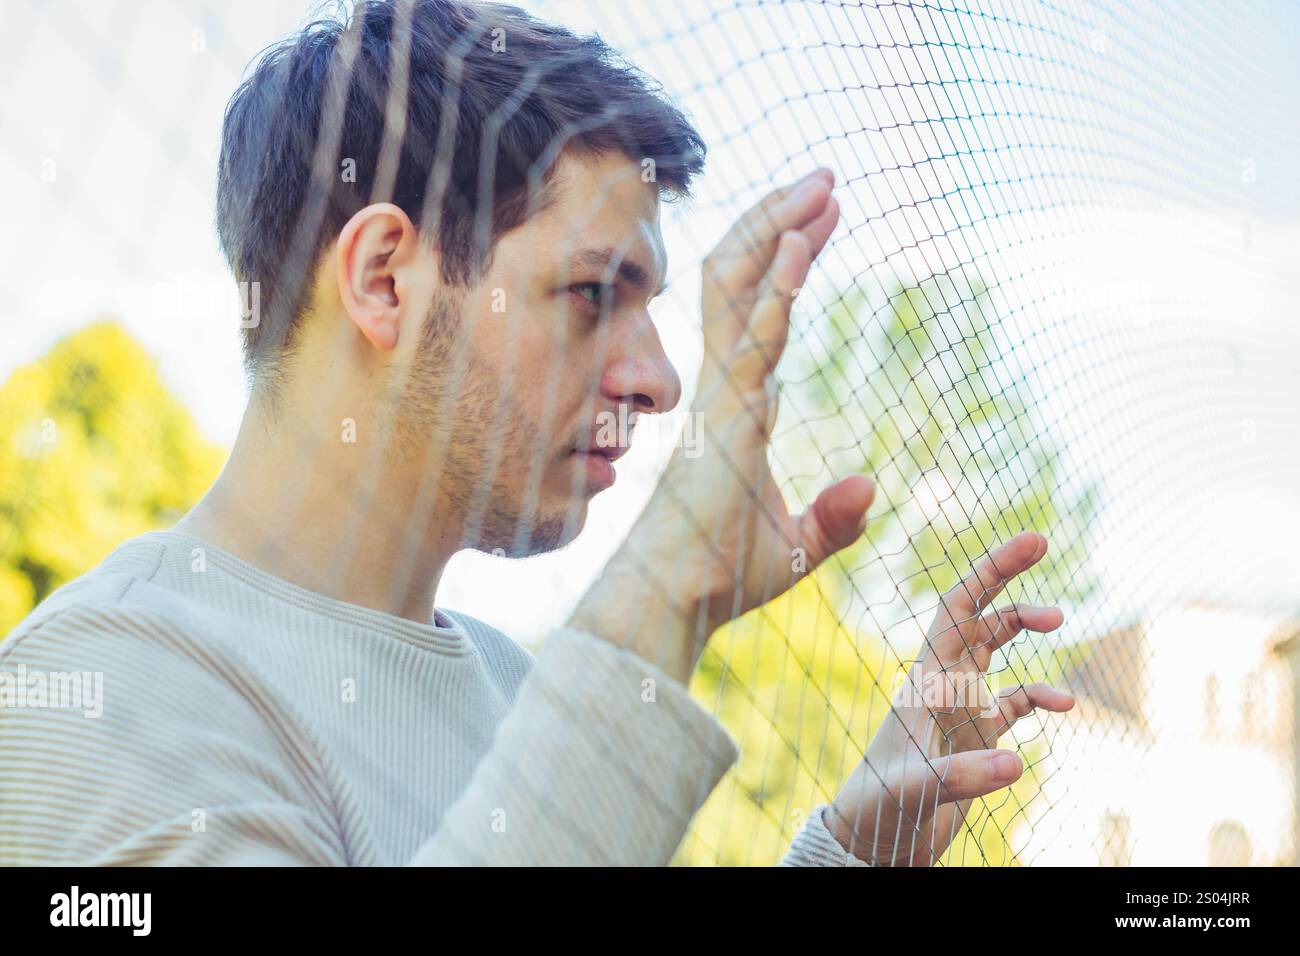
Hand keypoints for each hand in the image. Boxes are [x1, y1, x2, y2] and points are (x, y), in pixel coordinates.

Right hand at [571, 168, 874, 681]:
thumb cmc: (721, 577)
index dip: (789, 258)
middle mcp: (722, 389)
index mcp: (734, 407)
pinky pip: (754, 338)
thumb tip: (871, 484)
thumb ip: (834, 517)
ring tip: (824, 186)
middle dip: (779, 222)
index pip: (760, 310)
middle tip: (827, 180)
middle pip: (743, 281)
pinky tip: (800, 243)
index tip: (823, 219)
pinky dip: (778, 288)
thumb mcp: (797, 548)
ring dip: (779, 231)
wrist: (676, 601)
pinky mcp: (725, 416)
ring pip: (741, 290)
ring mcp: (719, 397)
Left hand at [824, 532, 1075, 864]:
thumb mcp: (917, 785)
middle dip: (1006, 577)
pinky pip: (1013, 703)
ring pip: (994, 649)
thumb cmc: (879, 804)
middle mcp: (943, 683)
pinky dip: (1039, 696)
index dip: (992, 570)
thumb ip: (963, 773)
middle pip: (978, 613)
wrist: (873, 838)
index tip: (1033, 541)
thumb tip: (1017, 762)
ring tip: (1059, 621)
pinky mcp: (975, 738)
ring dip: (1022, 628)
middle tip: (1042, 542)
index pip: (960, 606)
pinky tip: (1063, 703)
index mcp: (927, 677)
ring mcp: (960, 708)